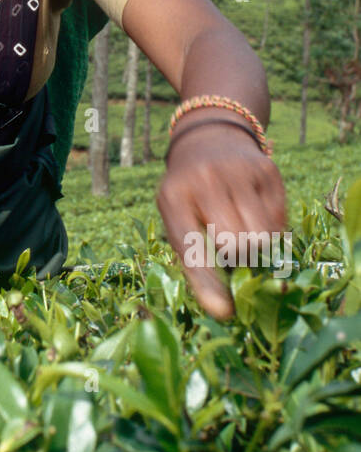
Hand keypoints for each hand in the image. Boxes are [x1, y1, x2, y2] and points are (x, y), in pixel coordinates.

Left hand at [156, 121, 286, 320]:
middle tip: (234, 254)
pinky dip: (271, 230)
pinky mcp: (266, 169)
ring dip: (257, 248)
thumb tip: (222, 308)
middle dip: (238, 259)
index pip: (191, 248)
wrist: (209, 139)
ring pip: (261, 236)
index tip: (224, 311)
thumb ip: (193, 255)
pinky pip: (279, 221)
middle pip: (234, 244)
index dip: (207, 283)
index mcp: (173, 196)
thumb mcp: (177, 216)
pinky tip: (254, 214)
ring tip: (243, 235)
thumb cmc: (189, 192)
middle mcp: (204, 180)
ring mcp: (237, 171)